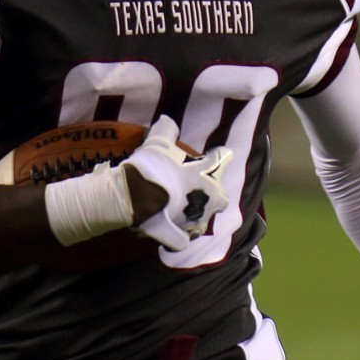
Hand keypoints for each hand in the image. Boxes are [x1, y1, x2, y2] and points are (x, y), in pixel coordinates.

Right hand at [122, 116, 232, 251]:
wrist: (137, 196)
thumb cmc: (153, 165)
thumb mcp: (159, 141)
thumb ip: (167, 130)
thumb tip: (168, 120)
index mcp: (209, 174)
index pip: (222, 158)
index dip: (219, 155)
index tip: (218, 153)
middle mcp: (209, 199)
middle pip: (221, 197)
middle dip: (214, 193)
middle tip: (200, 187)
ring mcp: (195, 219)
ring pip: (203, 218)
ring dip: (195, 214)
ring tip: (183, 209)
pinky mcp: (180, 235)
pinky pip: (182, 239)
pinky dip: (179, 237)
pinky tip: (173, 234)